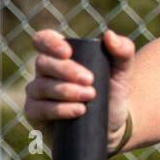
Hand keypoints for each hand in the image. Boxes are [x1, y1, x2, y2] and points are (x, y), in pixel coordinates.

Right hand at [24, 29, 135, 152]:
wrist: (114, 124)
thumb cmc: (113, 92)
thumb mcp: (123, 71)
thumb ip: (123, 50)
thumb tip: (108, 35)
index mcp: (60, 55)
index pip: (43, 40)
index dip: (50, 43)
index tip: (68, 52)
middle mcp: (44, 72)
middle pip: (43, 63)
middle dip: (66, 70)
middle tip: (90, 80)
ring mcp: (38, 93)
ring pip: (40, 86)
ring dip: (65, 91)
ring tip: (91, 96)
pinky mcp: (36, 115)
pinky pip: (38, 110)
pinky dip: (59, 109)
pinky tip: (78, 110)